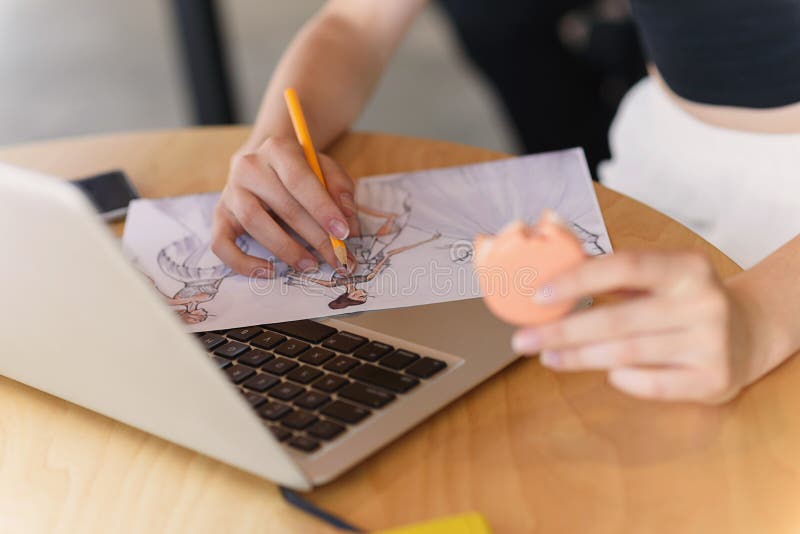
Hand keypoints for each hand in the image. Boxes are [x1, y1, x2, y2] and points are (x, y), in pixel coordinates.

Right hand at [211, 136, 360, 276]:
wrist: (264, 163)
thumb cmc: (299, 170)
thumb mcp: (324, 168)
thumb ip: (340, 188)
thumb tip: (348, 220)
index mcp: (277, 149)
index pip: (299, 179)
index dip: (322, 208)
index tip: (344, 232)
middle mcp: (248, 167)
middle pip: (282, 205)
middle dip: (315, 237)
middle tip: (338, 259)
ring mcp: (230, 191)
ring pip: (253, 223)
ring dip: (286, 249)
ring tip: (310, 265)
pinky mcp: (220, 215)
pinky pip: (221, 243)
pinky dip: (242, 262)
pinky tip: (268, 272)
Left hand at [511, 251, 756, 402]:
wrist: (749, 333)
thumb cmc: (683, 299)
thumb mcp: (657, 272)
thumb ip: (605, 260)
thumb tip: (549, 226)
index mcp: (686, 267)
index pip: (625, 267)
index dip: (579, 279)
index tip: (538, 294)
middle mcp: (703, 302)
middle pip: (618, 320)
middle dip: (563, 331)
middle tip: (523, 339)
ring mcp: (711, 343)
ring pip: (629, 353)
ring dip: (579, 357)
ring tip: (547, 356)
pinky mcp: (713, 379)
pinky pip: (653, 384)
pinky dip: (623, 379)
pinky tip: (603, 372)